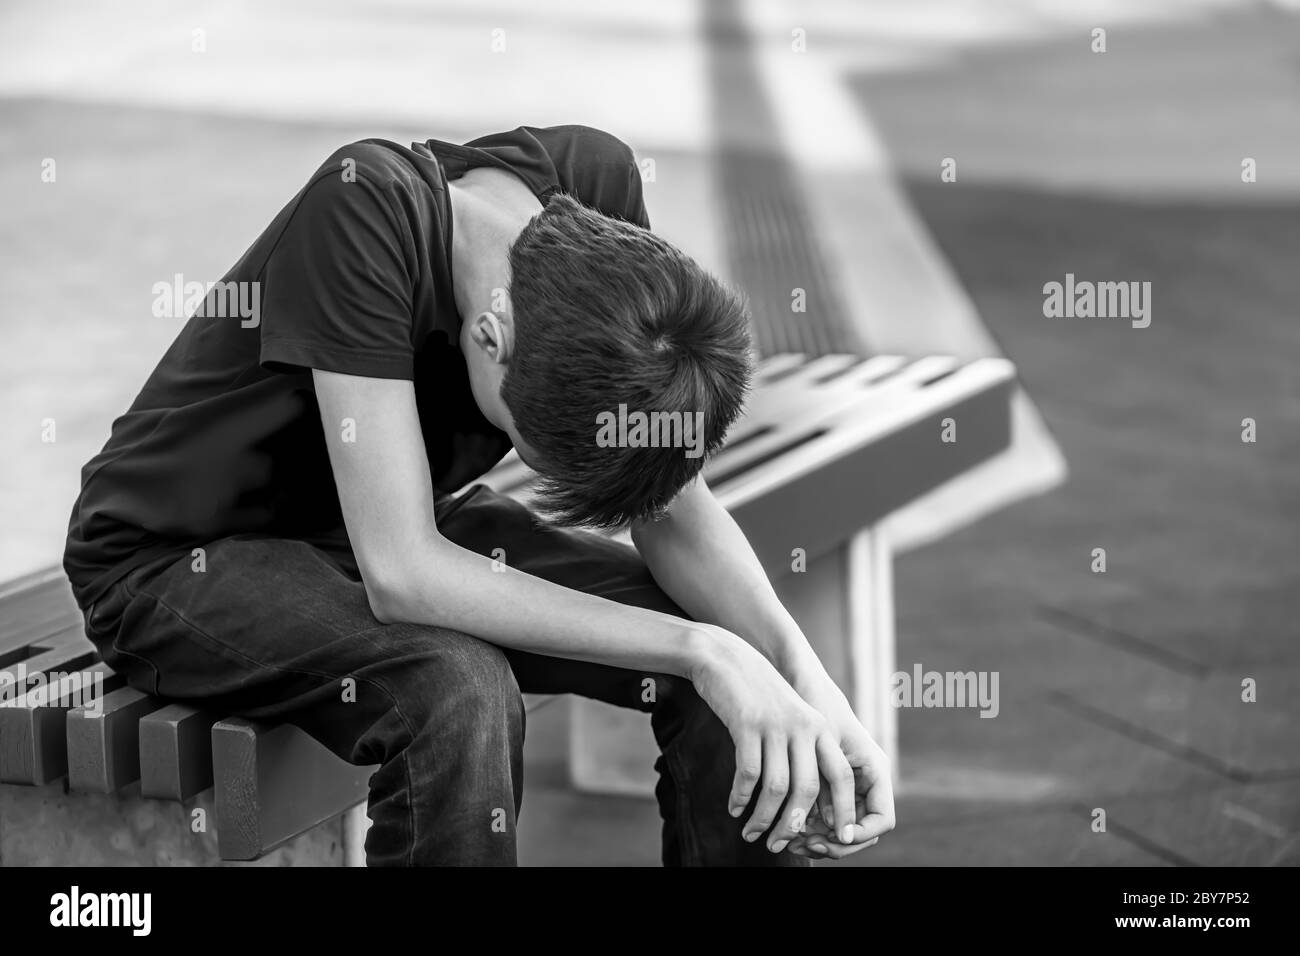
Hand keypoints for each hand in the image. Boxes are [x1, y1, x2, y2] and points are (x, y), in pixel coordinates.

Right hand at [687, 627, 861, 852]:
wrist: (725, 658)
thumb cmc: (758, 695)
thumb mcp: (790, 718)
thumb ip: (802, 750)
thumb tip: (806, 800)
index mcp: (820, 728)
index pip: (842, 777)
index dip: (842, 810)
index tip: (837, 838)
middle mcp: (804, 727)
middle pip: (808, 789)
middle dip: (794, 825)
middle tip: (778, 845)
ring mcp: (776, 725)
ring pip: (776, 787)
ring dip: (764, 817)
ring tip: (752, 833)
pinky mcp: (747, 724)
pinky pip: (748, 773)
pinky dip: (741, 796)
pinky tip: (734, 808)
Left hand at [787, 674, 895, 859]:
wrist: (801, 684)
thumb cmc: (817, 706)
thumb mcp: (824, 743)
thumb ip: (831, 784)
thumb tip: (834, 828)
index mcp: (876, 771)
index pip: (882, 820)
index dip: (861, 834)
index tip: (834, 837)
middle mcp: (867, 784)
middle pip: (862, 833)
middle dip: (836, 844)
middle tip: (805, 844)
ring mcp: (849, 789)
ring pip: (842, 831)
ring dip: (820, 841)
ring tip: (792, 841)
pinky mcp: (829, 790)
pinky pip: (826, 821)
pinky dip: (810, 829)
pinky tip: (789, 830)